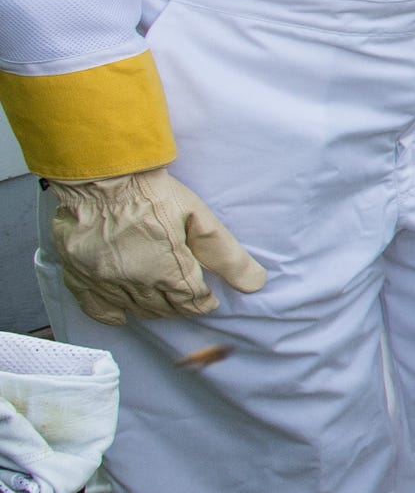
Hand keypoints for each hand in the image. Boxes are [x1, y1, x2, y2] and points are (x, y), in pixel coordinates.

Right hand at [48, 169, 267, 325]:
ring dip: (153, 307)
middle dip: (181, 305)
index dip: (204, 301)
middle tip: (188, 297)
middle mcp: (135, 283)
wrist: (102, 178)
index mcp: (167, 272)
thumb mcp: (202, 220)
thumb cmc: (153, 193)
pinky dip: (112, 313)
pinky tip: (123, 313)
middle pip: (165, 308)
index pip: (192, 303)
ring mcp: (105, 282)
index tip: (208, 297)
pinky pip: (97, 308)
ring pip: (135, 308)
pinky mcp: (81, 275)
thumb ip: (228, 256)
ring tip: (164, 299)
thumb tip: (255, 284)